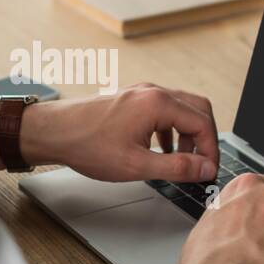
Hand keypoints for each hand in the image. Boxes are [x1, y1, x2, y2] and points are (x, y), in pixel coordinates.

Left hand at [20, 83, 218, 182]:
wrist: (53, 131)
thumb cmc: (87, 144)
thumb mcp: (136, 165)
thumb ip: (176, 167)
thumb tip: (204, 168)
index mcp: (158, 104)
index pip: (203, 123)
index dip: (210, 150)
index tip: (208, 171)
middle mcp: (152, 92)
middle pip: (198, 109)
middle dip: (204, 138)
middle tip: (201, 164)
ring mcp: (141, 93)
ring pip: (181, 109)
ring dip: (187, 134)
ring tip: (180, 160)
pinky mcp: (131, 99)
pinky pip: (163, 110)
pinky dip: (171, 129)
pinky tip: (160, 149)